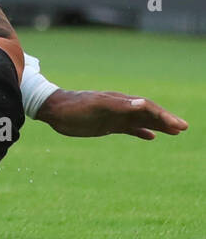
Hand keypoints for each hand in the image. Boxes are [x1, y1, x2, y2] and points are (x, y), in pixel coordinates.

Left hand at [36, 89, 188, 139]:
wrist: (54, 110)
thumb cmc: (74, 106)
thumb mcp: (96, 105)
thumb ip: (119, 105)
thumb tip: (142, 103)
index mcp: (120, 101)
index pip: (147, 107)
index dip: (163, 115)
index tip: (178, 126)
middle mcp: (120, 108)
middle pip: (148, 113)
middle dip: (166, 120)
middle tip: (184, 128)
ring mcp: (114, 116)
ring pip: (141, 121)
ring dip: (158, 125)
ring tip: (175, 132)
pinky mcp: (107, 124)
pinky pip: (129, 128)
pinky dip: (141, 131)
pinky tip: (151, 137)